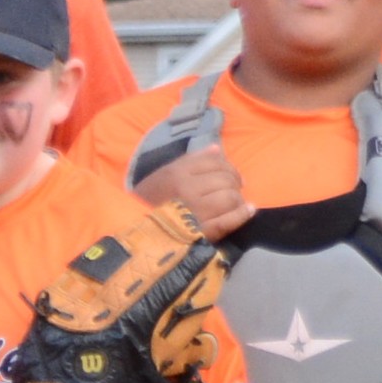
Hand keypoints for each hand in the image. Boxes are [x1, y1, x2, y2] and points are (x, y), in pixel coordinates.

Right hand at [129, 141, 254, 240]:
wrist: (133, 232)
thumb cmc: (147, 202)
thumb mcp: (163, 175)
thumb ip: (191, 160)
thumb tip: (218, 149)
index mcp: (177, 173)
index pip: (215, 161)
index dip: (228, 166)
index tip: (228, 174)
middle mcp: (187, 190)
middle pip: (225, 179)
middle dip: (234, 183)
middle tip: (233, 189)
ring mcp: (195, 212)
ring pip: (230, 198)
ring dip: (237, 199)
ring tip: (236, 202)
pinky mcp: (201, 233)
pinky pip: (229, 221)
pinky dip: (242, 214)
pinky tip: (249, 210)